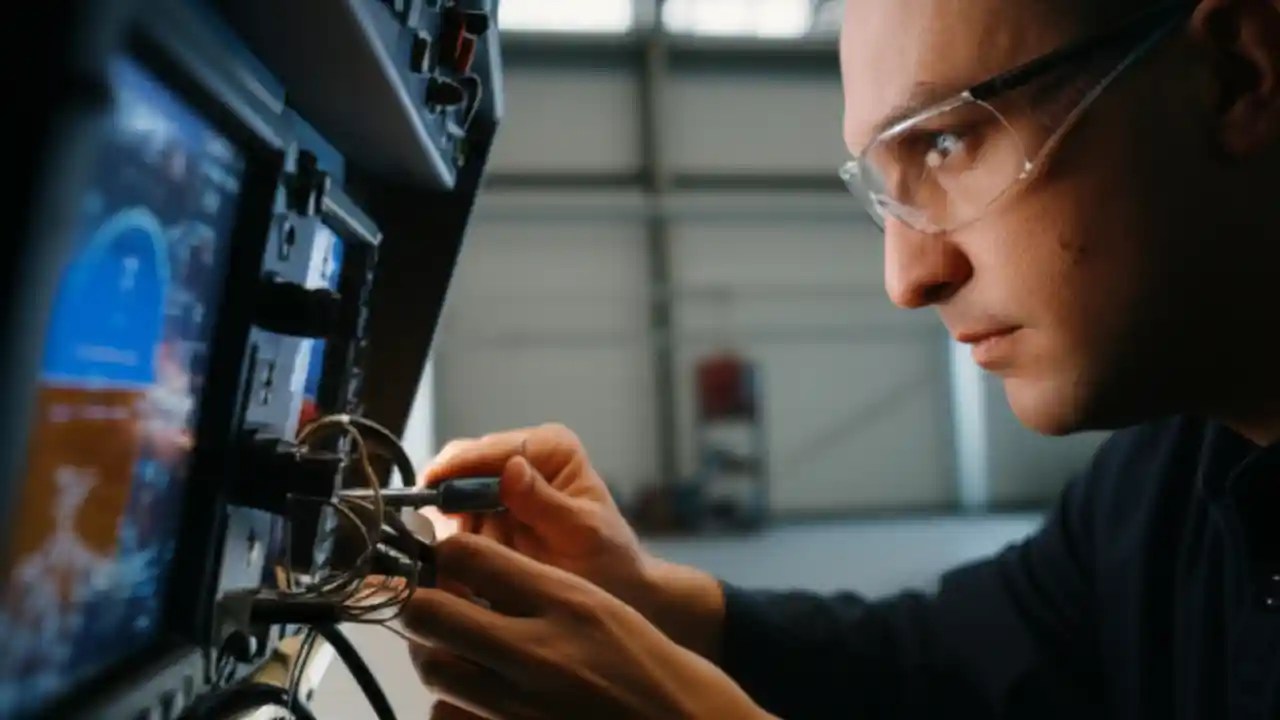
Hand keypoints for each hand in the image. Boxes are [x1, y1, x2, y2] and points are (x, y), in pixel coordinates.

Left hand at [403, 534, 771, 719]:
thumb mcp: (589, 602)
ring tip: (452, 643)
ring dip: (432, 649)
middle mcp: (538, 651)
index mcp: (563, 602)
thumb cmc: (635, 657)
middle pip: (429, 612)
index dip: (441, 551)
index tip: (438, 556)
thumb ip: (526, 583)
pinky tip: (474, 691)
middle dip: (417, 600)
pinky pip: (446, 715)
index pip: (466, 556)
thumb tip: (455, 561)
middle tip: (428, 598)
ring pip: (431, 666)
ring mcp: (523, 703)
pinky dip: (449, 701)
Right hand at [424, 424, 724, 658]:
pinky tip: (449, 567)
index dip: (457, 469)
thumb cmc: (609, 562)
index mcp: (549, 448)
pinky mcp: (487, 518)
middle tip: (429, 534)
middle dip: (443, 498)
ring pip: (448, 496)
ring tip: (439, 556)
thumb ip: (546, 503)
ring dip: (440, 525)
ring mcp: (500, 488)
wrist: (616, 596)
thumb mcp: (582, 533)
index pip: (490, 449)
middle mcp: (521, 459)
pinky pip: (452, 524)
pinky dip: (446, 543)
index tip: (431, 492)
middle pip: (460, 467)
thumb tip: (512, 468)